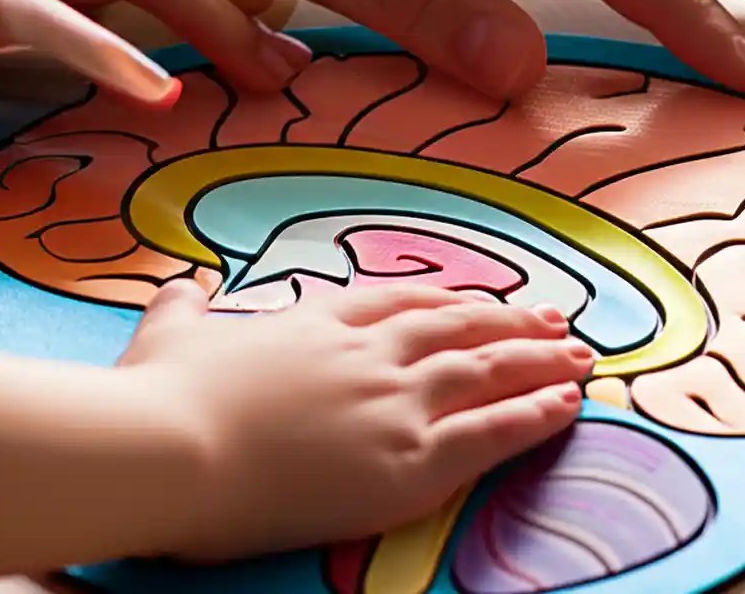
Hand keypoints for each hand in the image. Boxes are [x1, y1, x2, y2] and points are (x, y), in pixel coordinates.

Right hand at [118, 281, 592, 558]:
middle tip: (558, 320)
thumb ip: (184, 304)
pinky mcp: (410, 459)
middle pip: (461, 326)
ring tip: (583, 358)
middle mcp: (369, 350)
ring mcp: (395, 400)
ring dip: (542, 362)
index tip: (481, 300)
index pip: (403, 301)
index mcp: (319, 319)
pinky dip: (536, 414)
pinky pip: (493, 430)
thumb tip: (185, 285)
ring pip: (490, 370)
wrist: (168, 449)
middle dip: (515, 322)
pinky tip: (569, 406)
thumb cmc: (160, 396)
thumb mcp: (168, 333)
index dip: (452, 299)